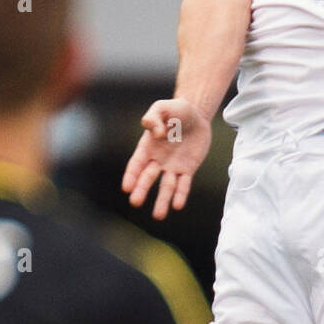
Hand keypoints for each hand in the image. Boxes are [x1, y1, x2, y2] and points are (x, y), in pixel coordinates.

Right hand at [122, 98, 212, 219]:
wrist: (196, 114)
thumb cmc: (176, 110)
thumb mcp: (162, 108)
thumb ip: (154, 117)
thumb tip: (155, 132)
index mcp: (147, 147)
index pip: (137, 163)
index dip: (131, 175)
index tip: (126, 187)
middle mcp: (157, 160)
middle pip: (148, 177)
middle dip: (142, 190)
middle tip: (135, 202)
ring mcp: (172, 166)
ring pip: (166, 186)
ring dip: (162, 201)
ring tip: (159, 216)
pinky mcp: (187, 169)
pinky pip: (183, 184)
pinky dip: (180, 194)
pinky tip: (177, 205)